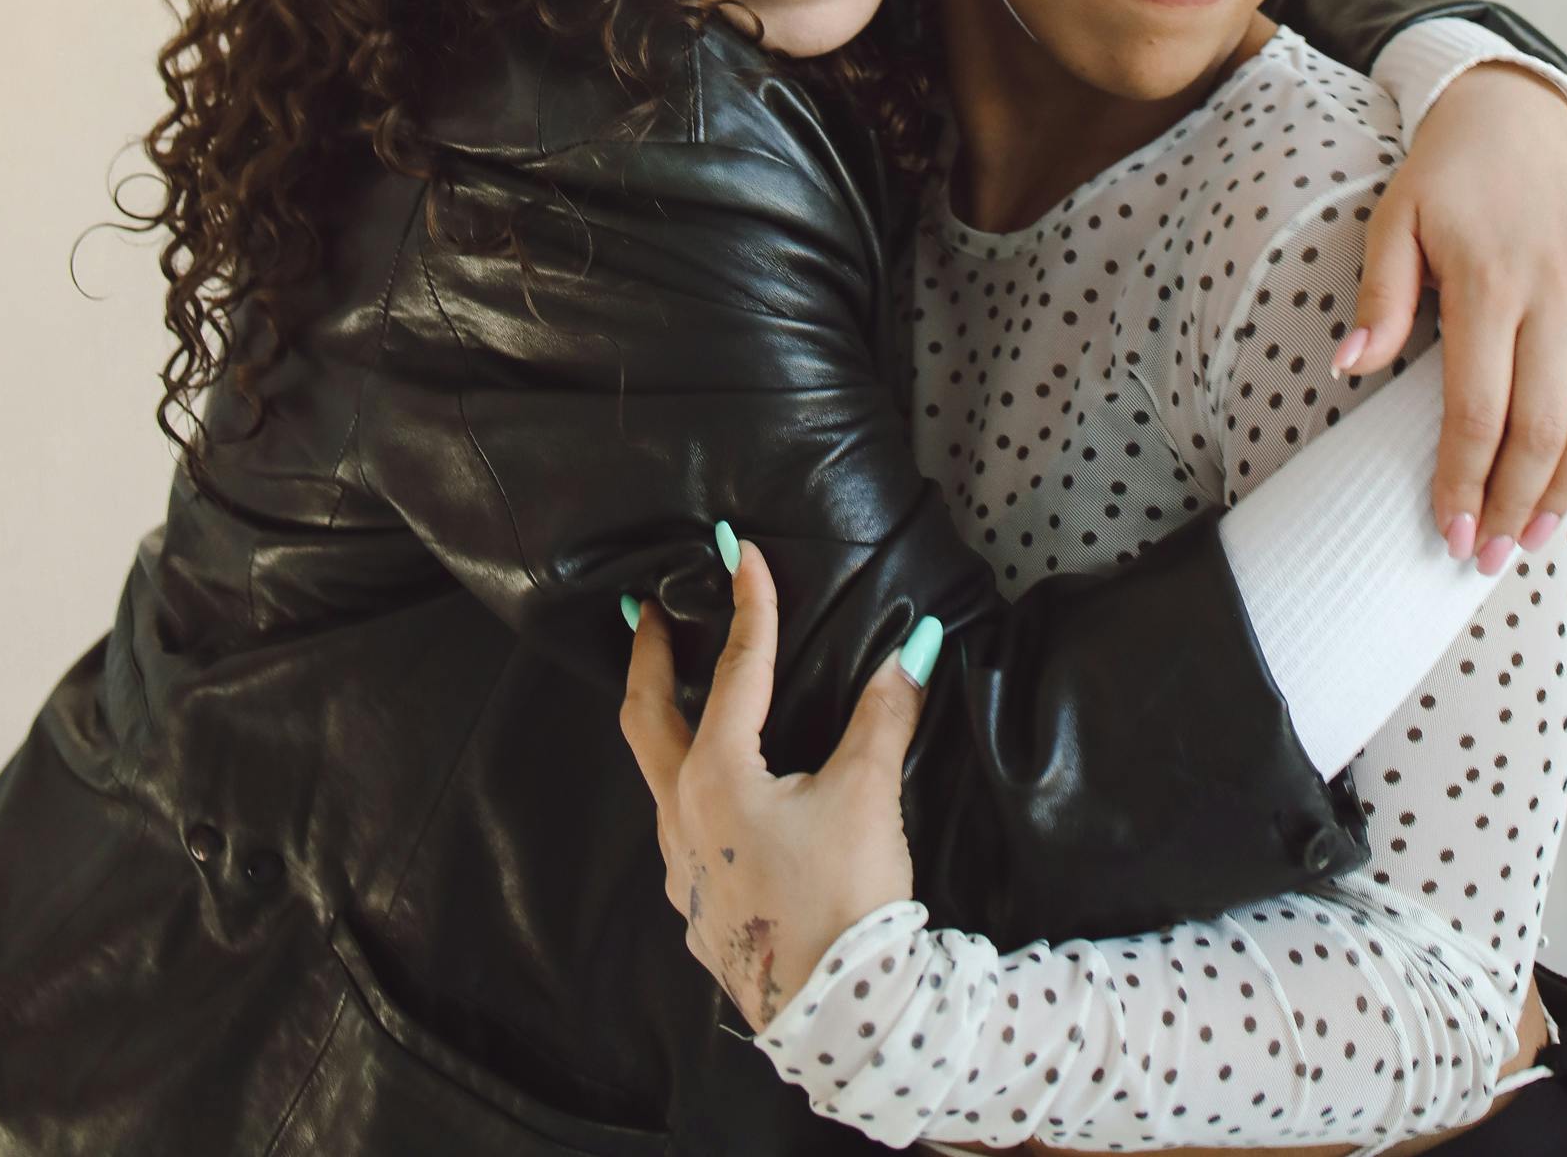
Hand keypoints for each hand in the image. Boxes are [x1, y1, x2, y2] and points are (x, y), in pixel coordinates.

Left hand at [618, 534, 933, 1030]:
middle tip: (649, 608)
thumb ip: (886, 713)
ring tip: (682, 694)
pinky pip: (681, 834)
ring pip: (658, 778)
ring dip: (665, 726)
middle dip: (648, 657)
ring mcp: (683, 870)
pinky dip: (690, 791)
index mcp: (715, 774)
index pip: (734, 668)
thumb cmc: (846, 896)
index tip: (740, 551)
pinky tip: (718, 797)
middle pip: (646, 716)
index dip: (748, 605)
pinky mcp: (701, 912)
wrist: (842, 1015)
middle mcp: (681, 816)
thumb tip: (919, 645)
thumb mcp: (869, 793)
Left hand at [1343, 66, 1566, 562]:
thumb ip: (1379, 299)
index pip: (1481, 406)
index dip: (1466, 480)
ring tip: (1537, 531)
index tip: (1452, 529)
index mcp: (1493, 275)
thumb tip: (1348, 368)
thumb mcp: (1394, 223)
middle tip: (1493, 552)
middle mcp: (1565, 287)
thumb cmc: (1448, 180)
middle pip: (1548, 425)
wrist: (1518, 122)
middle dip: (1519, 502)